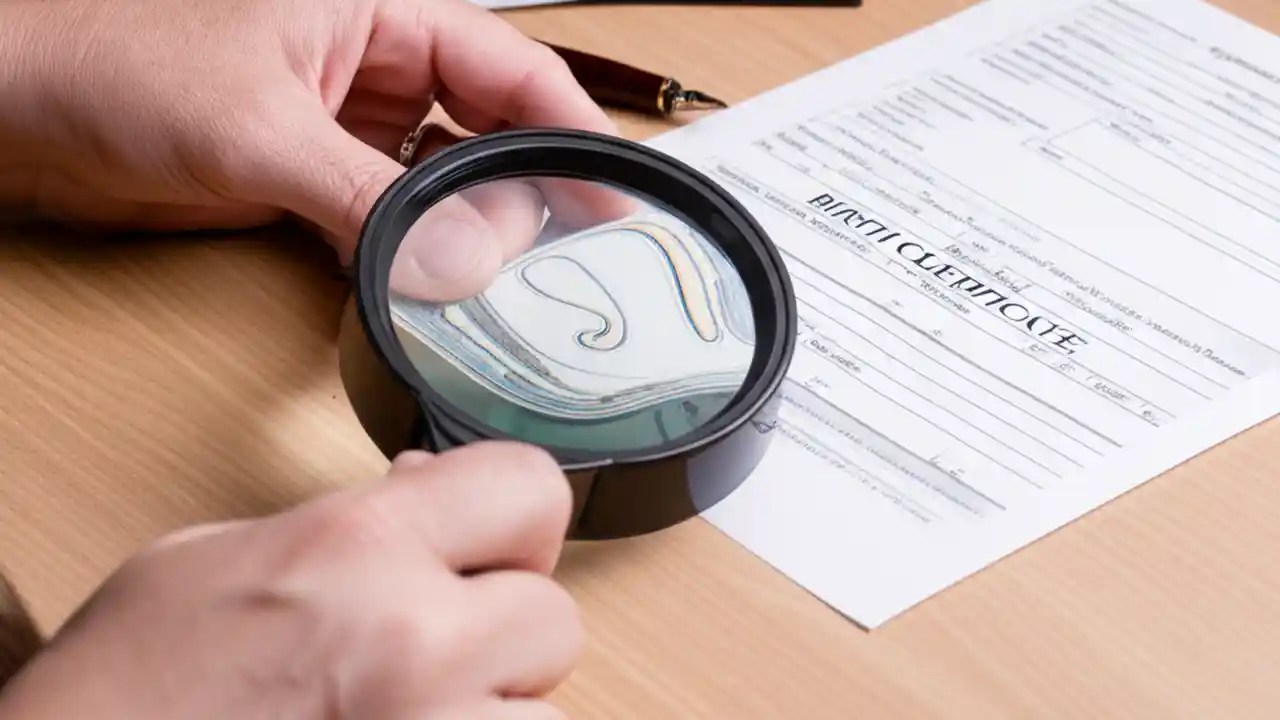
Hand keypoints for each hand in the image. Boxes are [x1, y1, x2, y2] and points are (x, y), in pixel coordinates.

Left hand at [0, 0, 631, 299]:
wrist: (29, 113)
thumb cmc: (113, 59)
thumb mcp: (259, 125)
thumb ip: (368, 196)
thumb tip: (457, 256)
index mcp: (382, 14)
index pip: (510, 68)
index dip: (569, 130)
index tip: (611, 192)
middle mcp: (376, 68)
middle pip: (491, 131)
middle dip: (525, 192)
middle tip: (552, 256)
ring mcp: (349, 129)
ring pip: (446, 184)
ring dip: (472, 234)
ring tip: (509, 282)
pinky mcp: (317, 182)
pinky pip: (394, 224)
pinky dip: (417, 259)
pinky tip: (438, 290)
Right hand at [0, 443, 580, 719]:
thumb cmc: (128, 687)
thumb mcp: (225, 555)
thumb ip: (352, 518)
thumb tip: (430, 485)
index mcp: (357, 548)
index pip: (530, 489)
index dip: (517, 515)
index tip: (496, 541)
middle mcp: (412, 643)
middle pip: (556, 619)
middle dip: (505, 631)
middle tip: (435, 643)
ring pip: (544, 717)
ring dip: (494, 710)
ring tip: (410, 708)